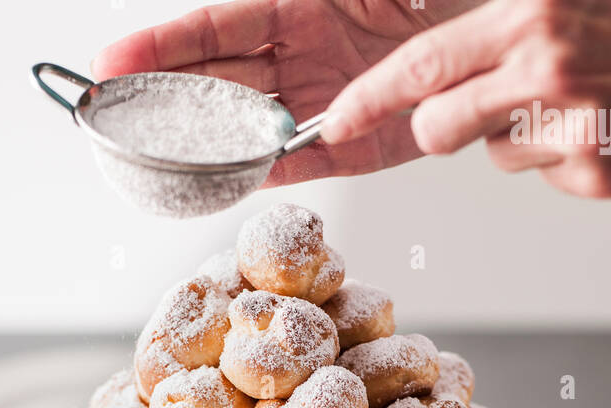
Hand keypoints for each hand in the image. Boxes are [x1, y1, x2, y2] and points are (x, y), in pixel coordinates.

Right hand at [91, 0, 471, 184]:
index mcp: (297, 2)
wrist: (501, 38)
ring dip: (198, 143)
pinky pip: (292, 165)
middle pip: (216, 79)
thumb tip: (272, 5)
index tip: (113, 62)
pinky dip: (255, 176)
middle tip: (110, 118)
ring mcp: (319, 99)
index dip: (163, 45)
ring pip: (243, 126)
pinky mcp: (349, 144)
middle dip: (162, 97)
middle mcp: (299, 52)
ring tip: (147, 160)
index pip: (215, 27)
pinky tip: (214, 186)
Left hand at [322, 0, 610, 196]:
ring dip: (515, 136)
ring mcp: (571, 128)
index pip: (424, 64)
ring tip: (573, 102)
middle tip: (474, 112)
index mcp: (535, 13)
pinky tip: (601, 127)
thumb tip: (444, 60)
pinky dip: (561, 158)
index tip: (336, 118)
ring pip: (492, 155)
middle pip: (438, 128)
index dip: (370, 98)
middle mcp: (547, 68)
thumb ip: (506, 22)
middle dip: (441, 129)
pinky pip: (541, 175)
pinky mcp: (594, 175)